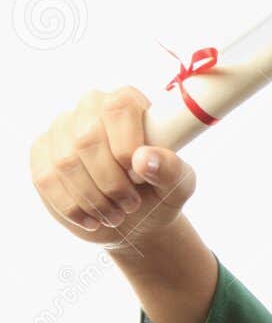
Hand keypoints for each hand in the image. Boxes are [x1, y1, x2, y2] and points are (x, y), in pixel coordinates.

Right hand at [29, 86, 195, 249]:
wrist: (136, 217)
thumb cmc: (161, 191)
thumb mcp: (180, 184)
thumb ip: (170, 168)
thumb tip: (143, 159)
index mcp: (128, 103)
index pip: (118, 108)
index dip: (126, 146)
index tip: (139, 177)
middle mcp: (90, 107)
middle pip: (87, 139)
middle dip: (111, 183)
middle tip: (130, 205)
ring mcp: (62, 129)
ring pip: (65, 162)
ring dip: (92, 199)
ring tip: (115, 215)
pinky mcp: (42, 153)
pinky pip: (46, 178)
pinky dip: (72, 207)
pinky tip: (92, 219)